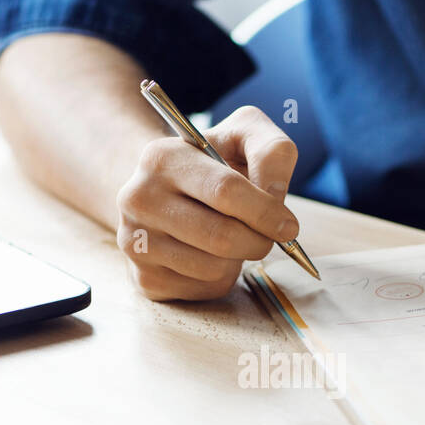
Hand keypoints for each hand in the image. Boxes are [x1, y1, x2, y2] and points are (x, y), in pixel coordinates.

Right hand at [116, 106, 298, 300]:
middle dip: (258, 241)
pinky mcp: (144, 277)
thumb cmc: (214, 164)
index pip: (225, 191)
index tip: (289, 226)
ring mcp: (135, 241)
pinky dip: (220, 277)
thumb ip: (270, 152)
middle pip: (221, 236)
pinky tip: (210, 254)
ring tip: (231, 236)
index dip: (266, 212)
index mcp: (163, 157)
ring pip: (213, 268)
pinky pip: (201, 288)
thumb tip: (276, 198)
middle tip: (268, 237)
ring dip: (238, 259)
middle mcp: (138, 198)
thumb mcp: (244, 136)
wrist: (167, 191)